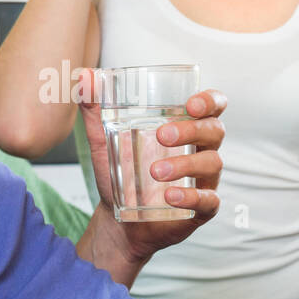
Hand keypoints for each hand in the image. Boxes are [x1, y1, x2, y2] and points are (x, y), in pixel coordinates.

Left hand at [75, 67, 224, 262]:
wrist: (118, 221)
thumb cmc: (120, 174)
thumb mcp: (104, 142)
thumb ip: (95, 111)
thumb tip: (84, 78)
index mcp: (185, 128)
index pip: (212, 107)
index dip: (210, 101)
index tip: (191, 103)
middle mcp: (199, 150)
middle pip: (214, 130)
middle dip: (191, 129)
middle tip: (161, 136)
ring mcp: (204, 180)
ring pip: (211, 163)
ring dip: (184, 165)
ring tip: (155, 171)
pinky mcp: (202, 208)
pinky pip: (208, 200)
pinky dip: (191, 197)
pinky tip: (169, 196)